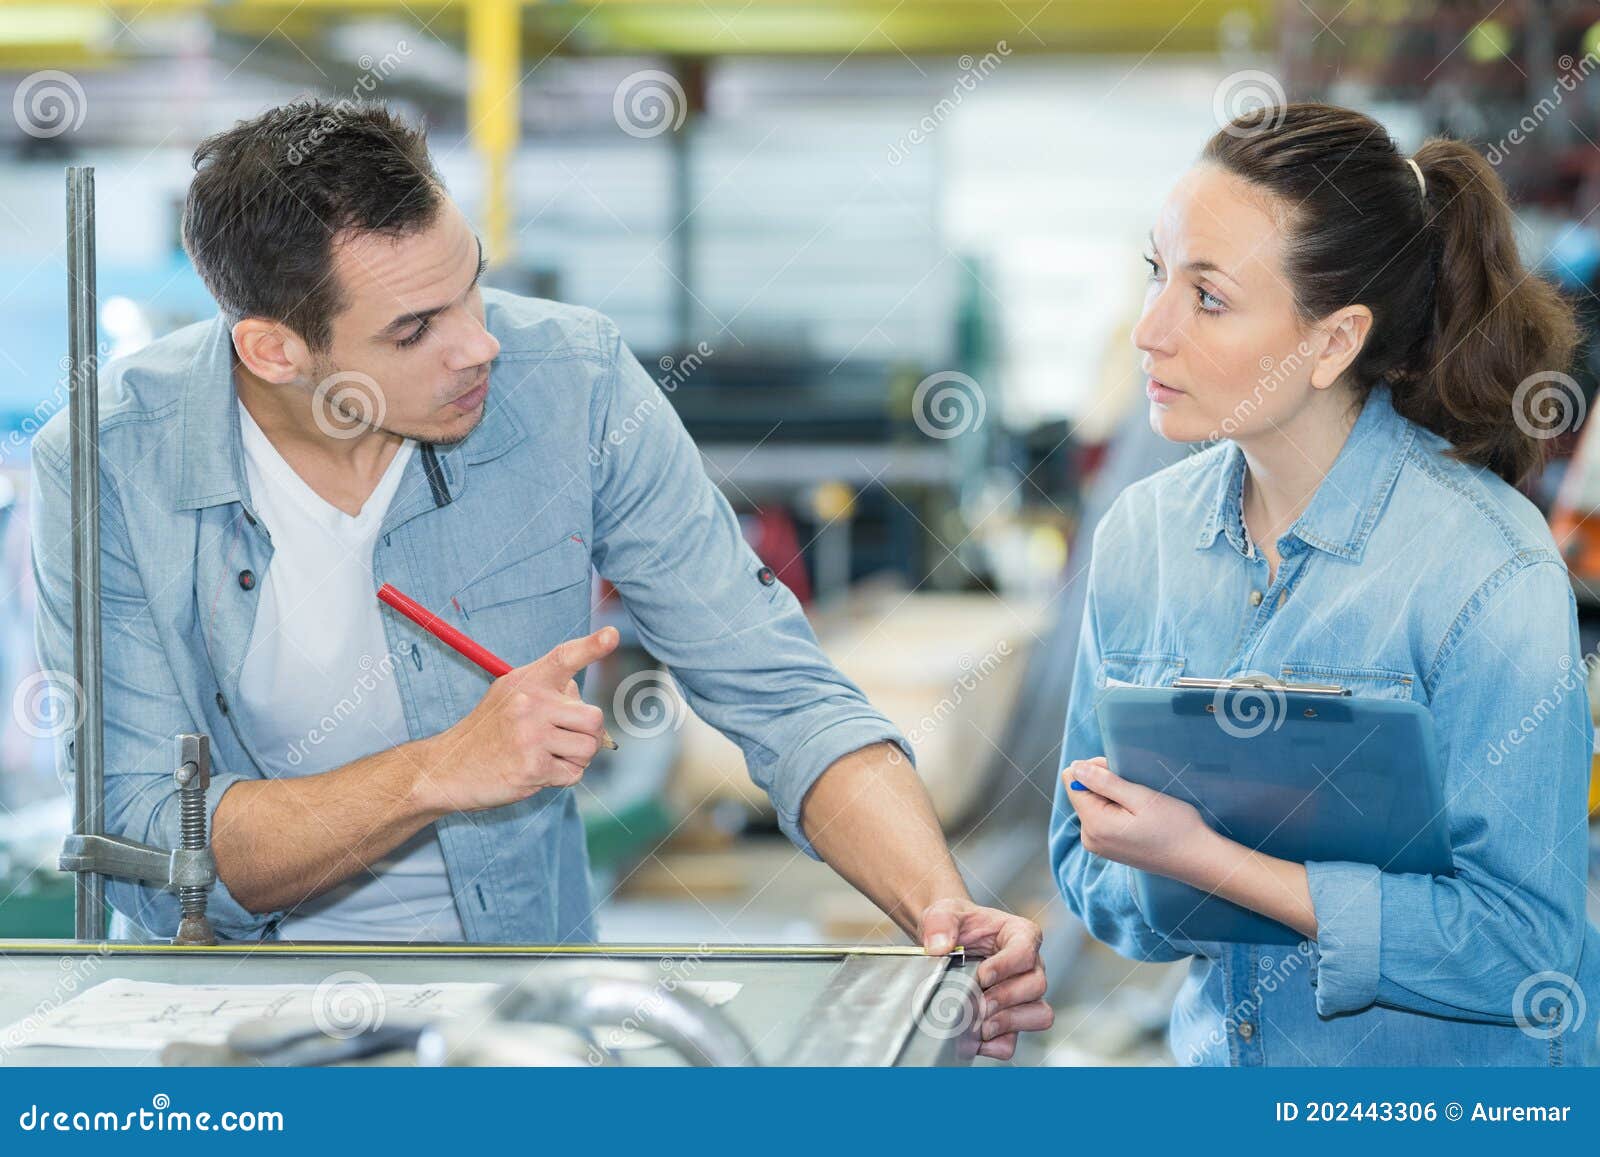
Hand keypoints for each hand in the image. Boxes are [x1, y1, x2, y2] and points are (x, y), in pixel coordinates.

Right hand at [418, 626, 619, 813]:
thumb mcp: (511, 696)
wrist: (449, 767)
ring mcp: (530, 736)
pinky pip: (574, 774)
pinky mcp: (532, 768)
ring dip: (578, 758)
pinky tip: (540, 771)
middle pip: (594, 717)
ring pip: (589, 748)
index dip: (592, 646)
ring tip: (551, 755)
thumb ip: (549, 692)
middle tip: (569, 739)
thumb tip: (590, 709)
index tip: (613, 635)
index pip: (564, 657)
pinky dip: (563, 777)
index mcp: (527, 681)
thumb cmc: (490, 731)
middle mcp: (530, 704)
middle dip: (590, 734)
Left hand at [919, 898, 1052, 1059]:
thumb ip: (941, 922)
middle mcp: (1030, 966)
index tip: (983, 975)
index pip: (1026, 951)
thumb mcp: (945, 912)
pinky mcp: (1010, 1019)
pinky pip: (1015, 1040)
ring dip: (1010, 1022)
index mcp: (1020, 935)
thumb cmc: (955, 924)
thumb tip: (940, 946)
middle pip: (1037, 985)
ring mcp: (1023, 995)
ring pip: (1039, 1014)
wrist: (945, 942)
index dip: (1007, 966)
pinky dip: (997, 1044)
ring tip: (982, 1024)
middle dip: (1006, 998)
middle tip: (979, 1003)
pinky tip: (974, 1038)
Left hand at [1063, 756, 1215, 881]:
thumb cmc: (1175, 828)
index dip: (1095, 770)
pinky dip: (1117, 810)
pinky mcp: (1109, 848)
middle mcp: (1089, 838)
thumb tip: (1075, 768)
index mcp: (1094, 825)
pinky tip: (1140, 816)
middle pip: (1082, 792)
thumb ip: (1104, 782)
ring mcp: (1098, 846)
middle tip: (1136, 789)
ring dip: (1113, 797)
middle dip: (1105, 784)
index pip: (1073, 781)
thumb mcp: (1140, 797)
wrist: (1198, 860)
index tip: (1120, 774)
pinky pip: (1102, 818)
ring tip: (1141, 805)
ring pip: (1093, 804)